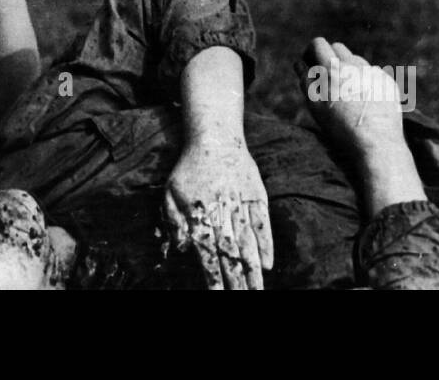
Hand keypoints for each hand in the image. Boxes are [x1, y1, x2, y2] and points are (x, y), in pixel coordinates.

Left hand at [161, 138, 272, 289]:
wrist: (215, 139)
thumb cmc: (189, 169)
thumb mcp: (171, 194)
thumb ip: (174, 223)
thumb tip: (184, 250)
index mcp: (199, 216)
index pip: (208, 256)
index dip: (214, 279)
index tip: (218, 297)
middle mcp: (222, 214)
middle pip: (230, 255)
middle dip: (236, 282)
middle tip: (243, 300)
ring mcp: (241, 206)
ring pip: (248, 244)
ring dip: (253, 271)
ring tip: (257, 291)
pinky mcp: (257, 196)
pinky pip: (263, 224)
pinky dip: (266, 245)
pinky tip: (268, 265)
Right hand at [296, 36, 405, 160]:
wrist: (378, 144)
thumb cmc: (341, 127)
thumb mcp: (315, 106)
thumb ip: (305, 80)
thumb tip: (300, 63)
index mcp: (334, 69)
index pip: (319, 43)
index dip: (310, 51)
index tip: (310, 64)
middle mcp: (355, 64)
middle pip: (338, 48)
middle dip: (329, 58)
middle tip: (327, 79)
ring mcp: (374, 72)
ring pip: (356, 60)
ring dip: (348, 70)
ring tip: (347, 95)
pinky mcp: (387, 82)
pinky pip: (372, 74)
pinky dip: (365, 81)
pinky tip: (364, 102)